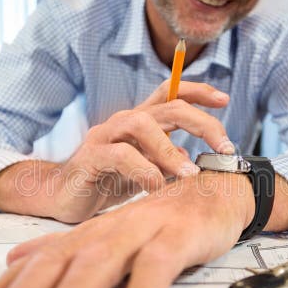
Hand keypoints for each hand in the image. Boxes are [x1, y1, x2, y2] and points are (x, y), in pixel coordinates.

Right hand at [0, 80, 235, 222]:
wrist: (63, 196)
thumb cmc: (107, 181)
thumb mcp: (146, 170)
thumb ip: (167, 160)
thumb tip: (192, 158)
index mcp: (141, 122)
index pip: (170, 93)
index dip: (198, 91)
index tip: (224, 99)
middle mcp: (124, 122)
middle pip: (167, 106)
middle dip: (201, 123)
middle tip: (224, 147)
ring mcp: (105, 136)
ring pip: (142, 124)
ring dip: (170, 149)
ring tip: (189, 173)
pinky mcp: (90, 157)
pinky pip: (119, 155)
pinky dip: (143, 169)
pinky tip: (156, 186)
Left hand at [0, 171, 254, 287]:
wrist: (212, 191)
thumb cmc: (156, 222)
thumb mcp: (102, 238)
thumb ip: (58, 250)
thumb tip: (11, 261)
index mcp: (79, 239)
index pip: (25, 273)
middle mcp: (99, 234)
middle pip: (46, 276)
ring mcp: (136, 235)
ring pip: (91, 276)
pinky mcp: (173, 240)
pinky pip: (152, 275)